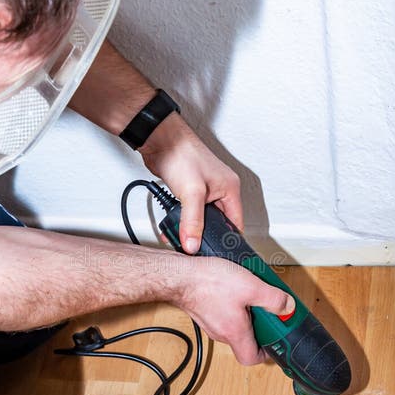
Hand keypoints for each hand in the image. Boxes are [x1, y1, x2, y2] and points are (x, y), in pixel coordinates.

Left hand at [140, 115, 242, 253]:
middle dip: (205, 236)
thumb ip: (192, 221)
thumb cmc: (181, 154)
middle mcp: (219, 190)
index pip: (236, 223)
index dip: (228, 240)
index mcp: (230, 189)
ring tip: (181, 238)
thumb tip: (193, 243)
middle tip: (195, 247)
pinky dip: (181, 220)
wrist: (159, 140)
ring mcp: (204, 190)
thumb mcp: (191, 192)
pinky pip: (189, 212)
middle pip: (218, 223)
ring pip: (202, 219)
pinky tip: (173, 226)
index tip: (219, 254)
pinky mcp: (189, 190)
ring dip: (191, 229)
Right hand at [173, 255, 295, 364]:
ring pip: (234, 326)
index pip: (252, 359)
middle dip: (259, 326)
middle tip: (266, 310)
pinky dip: (232, 305)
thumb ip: (273, 300)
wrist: (179, 275)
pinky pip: (223, 314)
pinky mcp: (203, 312)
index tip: (275, 340)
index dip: (266, 353)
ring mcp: (210, 323)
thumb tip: (287, 308)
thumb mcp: (251, 287)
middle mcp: (220, 333)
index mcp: (234, 333)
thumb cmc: (208, 282)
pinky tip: (233, 288)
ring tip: (251, 294)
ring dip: (245, 313)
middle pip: (245, 340)